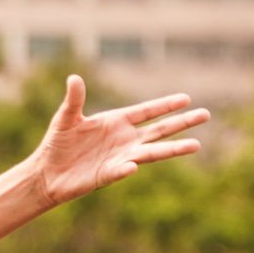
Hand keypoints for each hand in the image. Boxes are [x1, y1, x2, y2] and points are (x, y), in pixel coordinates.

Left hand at [27, 76, 208, 205]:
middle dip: (182, 123)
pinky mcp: (108, 174)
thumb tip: (74, 78)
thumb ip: (74, 100)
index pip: (147, 112)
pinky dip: (126, 168)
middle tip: (206, 115)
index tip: (187, 98)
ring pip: (152, 152)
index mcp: (117, 122)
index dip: (165, 105)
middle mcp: (124, 140)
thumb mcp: (65, 118)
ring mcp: (120, 157)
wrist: (47, 172)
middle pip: (159, 130)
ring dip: (172, 149)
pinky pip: (120, 171)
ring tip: (196, 145)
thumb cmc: (57, 143)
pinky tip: (133, 166)